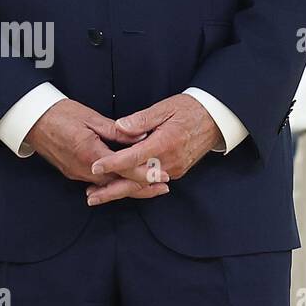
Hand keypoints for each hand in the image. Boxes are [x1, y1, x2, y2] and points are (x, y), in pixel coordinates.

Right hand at [23, 98, 168, 201]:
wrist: (31, 119)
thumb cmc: (59, 113)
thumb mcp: (90, 117)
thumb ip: (116, 130)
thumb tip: (140, 136)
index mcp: (90, 153)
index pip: (125, 169)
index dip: (147, 174)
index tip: (163, 175)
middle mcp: (84, 169)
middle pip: (120, 185)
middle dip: (143, 188)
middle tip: (164, 187)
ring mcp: (77, 173)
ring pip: (109, 187)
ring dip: (129, 187)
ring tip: (150, 187)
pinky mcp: (72, 173)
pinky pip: (97, 183)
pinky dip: (113, 184)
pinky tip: (124, 181)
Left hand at [84, 95, 222, 204]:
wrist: (214, 119)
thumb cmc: (188, 110)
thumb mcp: (164, 108)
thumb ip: (141, 119)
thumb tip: (120, 127)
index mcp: (164, 143)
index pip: (134, 158)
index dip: (113, 164)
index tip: (95, 167)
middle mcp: (170, 161)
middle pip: (137, 180)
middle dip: (113, 190)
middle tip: (91, 196)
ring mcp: (174, 168)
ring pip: (144, 184)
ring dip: (121, 191)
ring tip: (98, 195)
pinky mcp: (176, 171)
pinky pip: (152, 181)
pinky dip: (135, 186)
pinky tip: (118, 187)